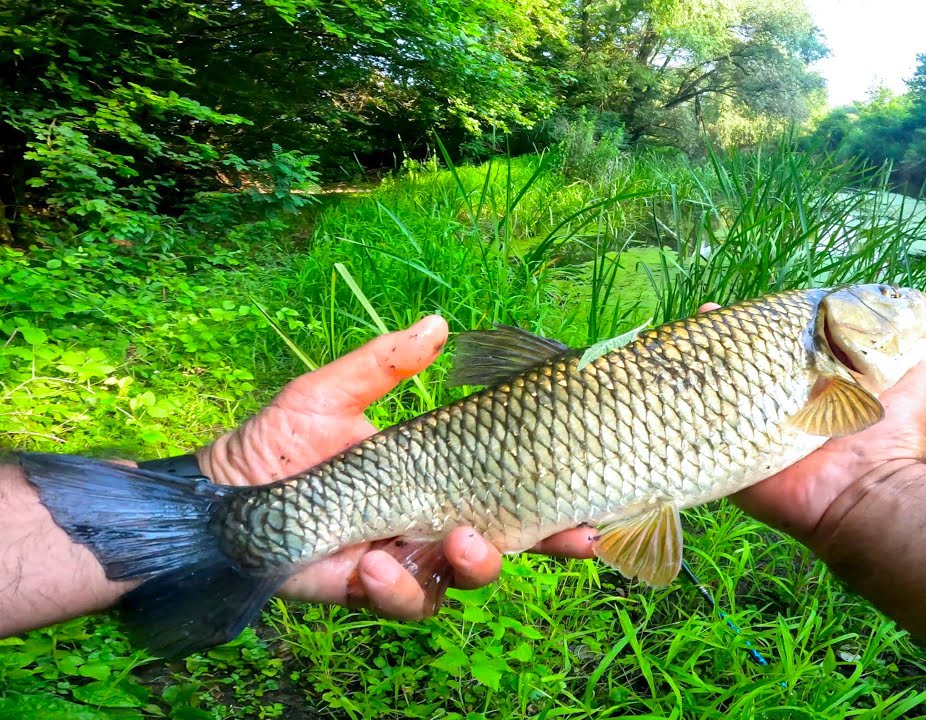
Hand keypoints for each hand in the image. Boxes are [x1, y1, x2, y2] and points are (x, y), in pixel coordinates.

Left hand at [197, 316, 593, 619]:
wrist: (220, 502)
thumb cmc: (275, 443)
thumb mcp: (330, 393)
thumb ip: (385, 364)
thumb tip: (439, 321)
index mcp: (436, 476)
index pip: (509, 485)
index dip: (555, 492)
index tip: (591, 486)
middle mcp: (433, 521)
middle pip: (513, 540)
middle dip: (551, 542)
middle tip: (573, 535)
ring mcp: (408, 560)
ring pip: (469, 577)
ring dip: (479, 562)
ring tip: (462, 540)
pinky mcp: (373, 591)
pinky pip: (409, 601)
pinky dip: (400, 586)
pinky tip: (375, 562)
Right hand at [693, 302, 925, 545]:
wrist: (869, 492)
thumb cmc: (889, 435)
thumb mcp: (910, 379)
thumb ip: (907, 351)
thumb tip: (911, 320)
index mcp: (816, 388)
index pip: (783, 349)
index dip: (766, 327)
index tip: (751, 307)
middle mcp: (783, 408)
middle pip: (745, 367)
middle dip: (725, 340)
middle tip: (707, 315)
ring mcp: (755, 432)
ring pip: (719, 392)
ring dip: (700, 364)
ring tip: (686, 334)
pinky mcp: (735, 457)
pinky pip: (702, 429)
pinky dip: (685, 405)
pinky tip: (673, 375)